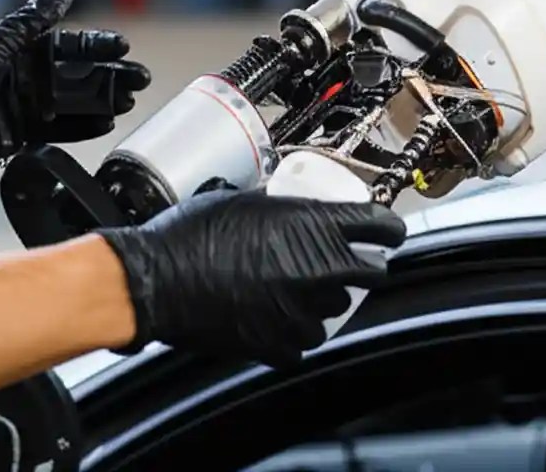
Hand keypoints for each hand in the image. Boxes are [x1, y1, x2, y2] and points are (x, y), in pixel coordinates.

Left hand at [0, 0, 150, 186]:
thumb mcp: (0, 39)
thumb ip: (39, 14)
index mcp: (21, 49)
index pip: (71, 45)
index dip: (99, 46)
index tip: (123, 47)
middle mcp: (26, 77)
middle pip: (79, 76)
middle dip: (111, 77)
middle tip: (140, 79)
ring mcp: (24, 108)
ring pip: (74, 104)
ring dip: (102, 102)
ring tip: (127, 101)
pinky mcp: (19, 137)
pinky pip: (59, 131)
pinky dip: (82, 128)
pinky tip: (105, 124)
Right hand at [99, 190, 406, 367]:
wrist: (155, 281)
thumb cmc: (188, 236)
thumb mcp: (241, 200)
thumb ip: (277, 206)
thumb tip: (284, 204)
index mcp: (315, 225)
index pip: (382, 227)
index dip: (390, 230)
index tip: (389, 233)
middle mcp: (319, 269)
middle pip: (370, 274)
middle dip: (361, 269)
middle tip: (345, 265)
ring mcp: (301, 311)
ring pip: (333, 313)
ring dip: (320, 304)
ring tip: (292, 294)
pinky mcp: (279, 344)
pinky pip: (301, 344)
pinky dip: (291, 334)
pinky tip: (273, 321)